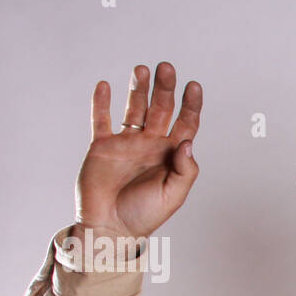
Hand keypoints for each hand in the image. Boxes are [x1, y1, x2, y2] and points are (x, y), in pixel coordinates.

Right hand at [72, 61, 202, 243]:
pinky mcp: (102, 147)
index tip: (194, 86)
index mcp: (171, 155)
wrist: (110, 228)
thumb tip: (187, 142)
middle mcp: (150, 144)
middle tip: (167, 68)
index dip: (191, 105)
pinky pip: (101, 120)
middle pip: (160, 109)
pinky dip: (101, 103)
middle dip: (164, 88)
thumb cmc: (145, 215)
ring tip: (141, 70)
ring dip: (138, 89)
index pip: (185, 123)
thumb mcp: (173, 195)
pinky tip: (106, 86)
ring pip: (133, 108)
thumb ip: (185, 169)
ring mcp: (126, 143)